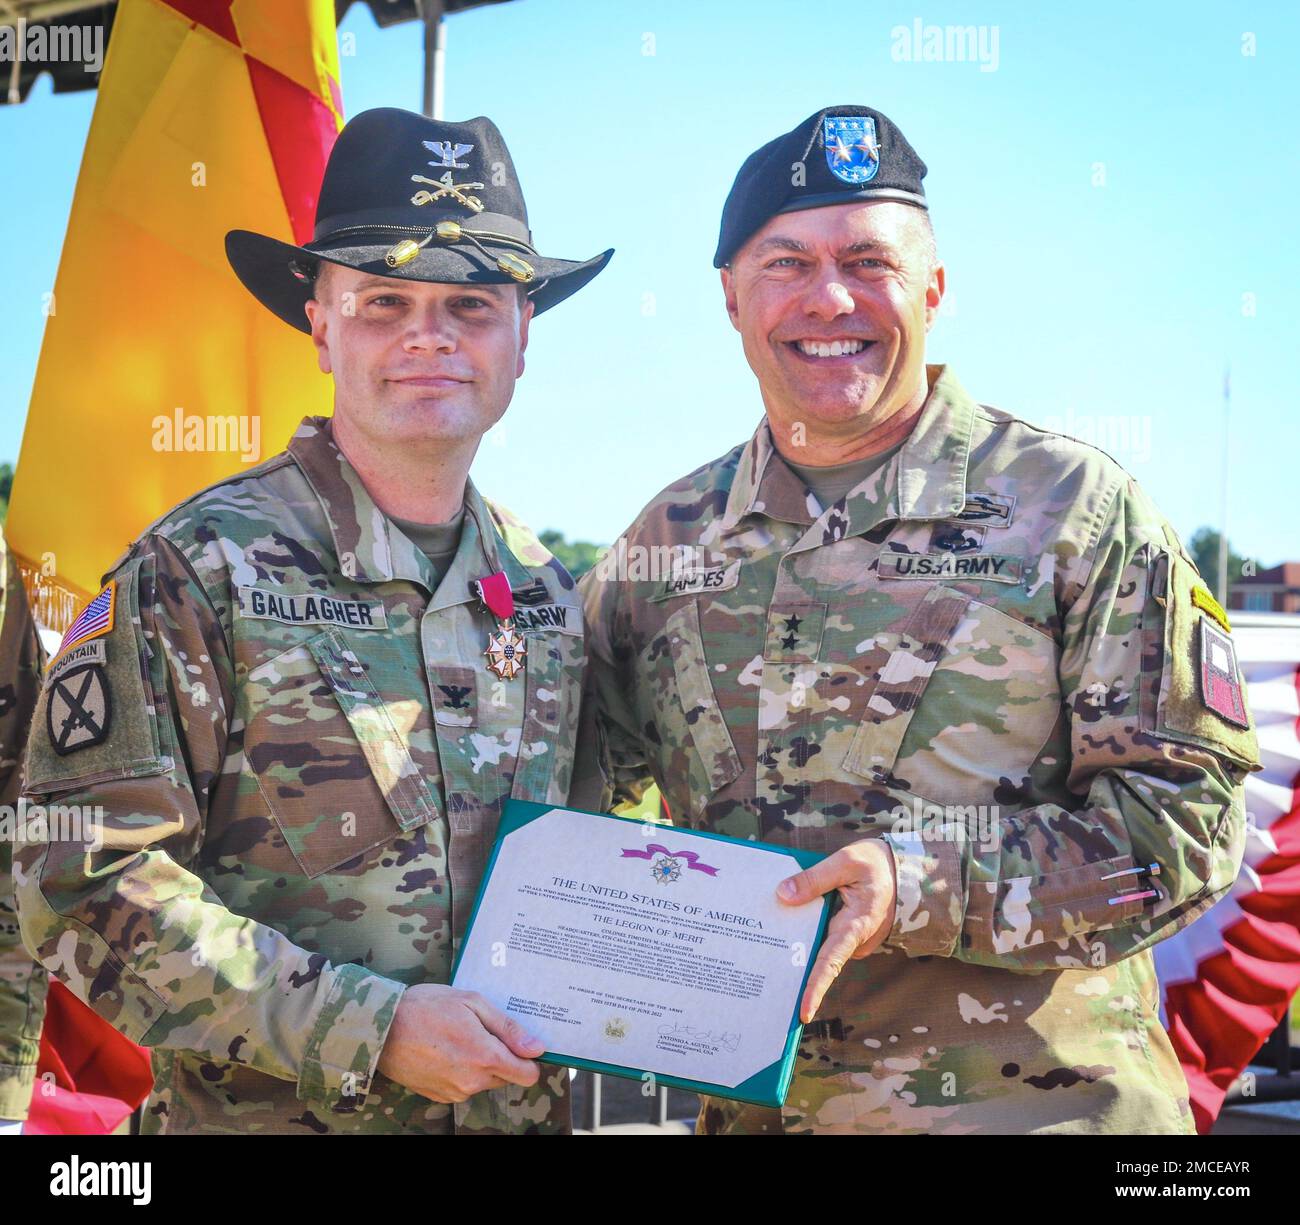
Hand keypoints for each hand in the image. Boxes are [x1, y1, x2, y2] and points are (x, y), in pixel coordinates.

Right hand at [376, 983, 543, 1103]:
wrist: (381, 1028)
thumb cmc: (427, 1007)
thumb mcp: (472, 1003)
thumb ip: (508, 1028)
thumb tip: (537, 1048)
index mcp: (485, 1057)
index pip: (528, 1075)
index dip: (528, 1058)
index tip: (520, 1043)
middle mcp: (472, 1082)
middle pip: (505, 1076)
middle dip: (500, 1056)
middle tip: (480, 1030)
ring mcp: (454, 1092)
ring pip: (483, 1081)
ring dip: (478, 1063)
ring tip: (457, 1035)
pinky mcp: (438, 1096)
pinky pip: (462, 1086)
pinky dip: (459, 1070)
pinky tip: (443, 1048)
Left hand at [776, 838, 897, 1022]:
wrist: (906, 869)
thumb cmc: (878, 864)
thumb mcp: (846, 862)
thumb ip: (814, 879)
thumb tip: (783, 895)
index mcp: (857, 925)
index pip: (831, 962)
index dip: (816, 988)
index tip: (803, 1011)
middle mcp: (855, 939)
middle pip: (819, 959)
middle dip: (794, 968)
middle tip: (765, 976)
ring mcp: (854, 939)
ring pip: (820, 945)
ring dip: (799, 941)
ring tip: (770, 933)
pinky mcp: (850, 934)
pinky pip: (825, 935)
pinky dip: (809, 928)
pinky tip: (791, 912)